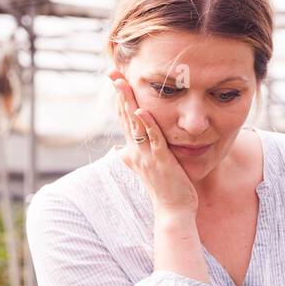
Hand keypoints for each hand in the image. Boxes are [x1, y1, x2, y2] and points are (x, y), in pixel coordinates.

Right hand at [109, 72, 199, 218]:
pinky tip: (143, 110)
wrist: (172, 212)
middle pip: (125, 118)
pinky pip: (153, 140)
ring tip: (122, 84)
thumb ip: (134, 157)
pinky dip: (148, 125)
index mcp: (134, 152)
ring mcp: (147, 157)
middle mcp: (137, 152)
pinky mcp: (160, 162)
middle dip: (119, 95)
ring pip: (135, 125)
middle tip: (112, 73)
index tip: (115, 81)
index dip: (119, 100)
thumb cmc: (164, 191)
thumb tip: (118, 151)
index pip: (124, 121)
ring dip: (128, 103)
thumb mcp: (147, 170)